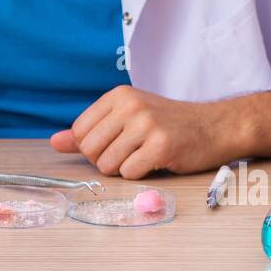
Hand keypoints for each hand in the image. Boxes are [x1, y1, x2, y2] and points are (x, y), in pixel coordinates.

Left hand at [48, 85, 231, 177]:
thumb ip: (90, 131)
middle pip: (90, 150)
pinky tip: (155, 162)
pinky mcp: (161, 146)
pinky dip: (139, 175)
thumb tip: (55, 142)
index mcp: (118, 95)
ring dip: (124, 169)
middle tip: (131, 153)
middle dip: (106, 160)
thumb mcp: (127, 118)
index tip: (116, 143)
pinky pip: (129, 173)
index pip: (79, 132)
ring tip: (144, 156)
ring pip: (108, 164)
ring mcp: (147, 124)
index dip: (93, 147)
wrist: (214, 127)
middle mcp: (130, 106)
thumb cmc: (168, 124)